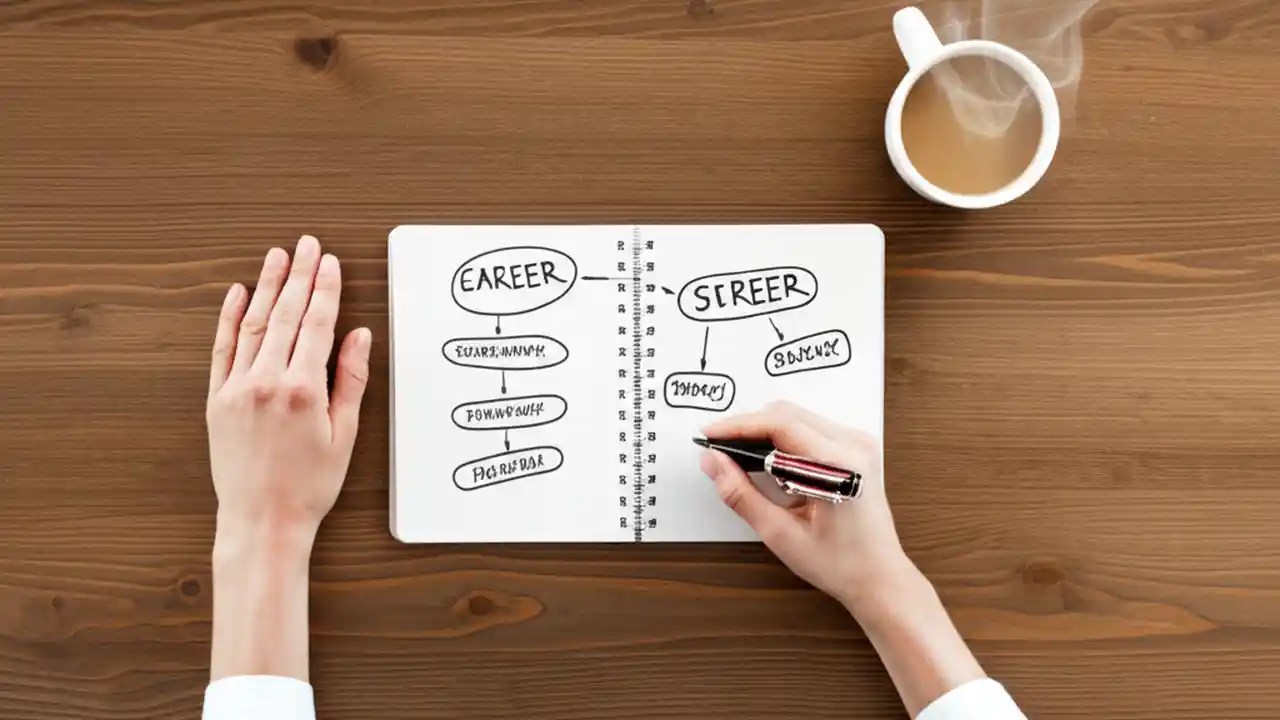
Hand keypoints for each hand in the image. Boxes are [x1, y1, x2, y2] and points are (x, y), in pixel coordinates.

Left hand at [206, 235, 371, 549]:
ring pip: (253, 324)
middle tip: (306, 244)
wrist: (263, 521)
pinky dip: (229, 318)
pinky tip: (236, 294)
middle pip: (285, 314)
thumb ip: (351, 380)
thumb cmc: (309, 486)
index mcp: (304, 389)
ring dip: (266, 286)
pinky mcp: (216, 400)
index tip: (330, 262)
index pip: (317, 324)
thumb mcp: (344, 434)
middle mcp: (267, 382)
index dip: (325, 290)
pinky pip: (222, 348)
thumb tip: (359, 337)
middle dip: (299, 276)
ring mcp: (237, 388)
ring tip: (277, 257)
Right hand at [700, 401, 912, 612]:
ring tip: (737, 456)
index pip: (780, 424)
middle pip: (788, 414)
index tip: (710, 435)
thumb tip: (713, 462)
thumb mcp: (780, 534)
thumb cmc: (840, 564)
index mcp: (840, 464)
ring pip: (797, 417)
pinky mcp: (855, 449)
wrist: (879, 577)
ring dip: (764, 431)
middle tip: (718, 448)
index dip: (739, 426)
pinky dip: (782, 438)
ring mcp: (858, 444)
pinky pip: (810, 428)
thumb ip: (741, 494)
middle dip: (748, 427)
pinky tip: (767, 461)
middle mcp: (854, 445)